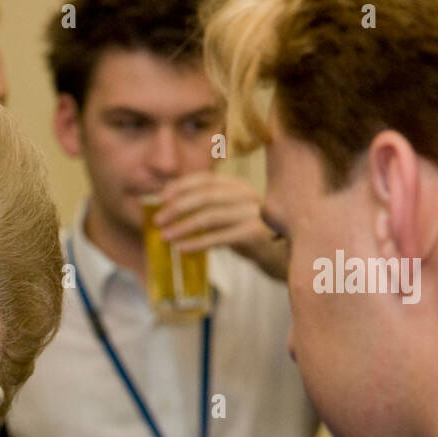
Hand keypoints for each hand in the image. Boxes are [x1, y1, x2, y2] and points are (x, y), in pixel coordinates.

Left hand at [154, 171, 289, 280]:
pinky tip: (181, 249)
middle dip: (177, 207)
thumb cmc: (248, 236)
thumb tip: (169, 206)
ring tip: (165, 236)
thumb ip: (207, 209)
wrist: (281, 257)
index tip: (161, 197)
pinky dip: (197, 243)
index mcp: (239, 186)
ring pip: (210, 216)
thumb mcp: (228, 217)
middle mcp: (247, 195)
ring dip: (183, 226)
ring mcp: (253, 213)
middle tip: (157, 220)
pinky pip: (219, 237)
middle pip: (205, 195)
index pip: (206, 179)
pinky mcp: (254, 234)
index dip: (181, 186)